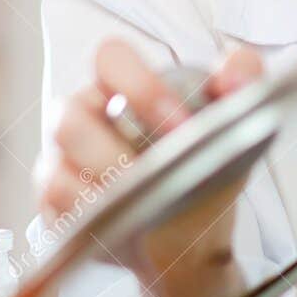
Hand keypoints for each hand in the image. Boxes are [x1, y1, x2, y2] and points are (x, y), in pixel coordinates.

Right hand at [37, 39, 264, 296]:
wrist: (196, 238)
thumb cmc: (206, 169)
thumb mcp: (236, 123)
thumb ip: (243, 78)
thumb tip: (232, 71)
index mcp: (121, 85)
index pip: (110, 58)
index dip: (141, 88)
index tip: (183, 126)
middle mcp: (83, 116)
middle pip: (70, 120)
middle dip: (117, 152)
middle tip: (162, 177)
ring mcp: (60, 161)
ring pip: (58, 169)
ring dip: (105, 189)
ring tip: (146, 203)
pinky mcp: (53, 206)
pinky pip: (56, 210)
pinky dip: (92, 217)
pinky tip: (125, 224)